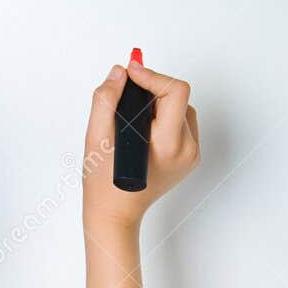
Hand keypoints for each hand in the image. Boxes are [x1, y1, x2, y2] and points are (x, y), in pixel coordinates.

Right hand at [82, 57, 199, 233]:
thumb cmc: (104, 185)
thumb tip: (119, 73)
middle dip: (152, 92)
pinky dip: (164, 119)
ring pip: (181, 109)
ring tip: (135, 121)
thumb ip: (106, 100)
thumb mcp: (97, 138)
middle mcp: (186, 150)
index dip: (152, 76)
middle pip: (177, 98)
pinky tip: (145, 132)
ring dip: (159, 105)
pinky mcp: (189, 157)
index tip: (131, 72)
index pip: (175, 91)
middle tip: (126, 101)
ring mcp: (191, 155)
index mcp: (168, 145)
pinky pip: (181, 123)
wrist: (115, 215)